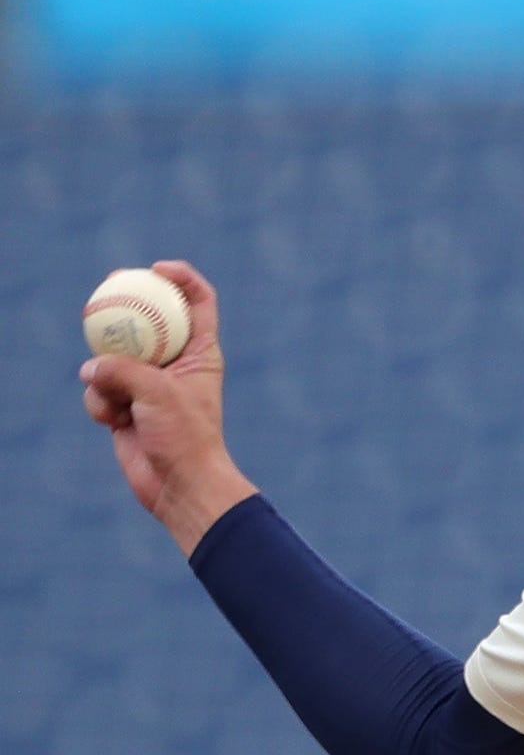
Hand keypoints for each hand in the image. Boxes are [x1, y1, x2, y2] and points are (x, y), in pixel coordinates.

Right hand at [80, 260, 255, 554]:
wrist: (180, 485)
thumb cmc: (185, 436)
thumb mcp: (157, 392)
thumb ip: (122, 369)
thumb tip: (91, 367)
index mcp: (201, 353)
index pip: (199, 303)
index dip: (181, 279)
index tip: (156, 269)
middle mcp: (175, 364)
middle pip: (150, 320)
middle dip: (126, 303)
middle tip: (107, 287)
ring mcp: (148, 384)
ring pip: (113, 358)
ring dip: (107, 377)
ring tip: (120, 401)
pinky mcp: (126, 406)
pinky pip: (100, 390)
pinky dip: (100, 403)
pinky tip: (112, 421)